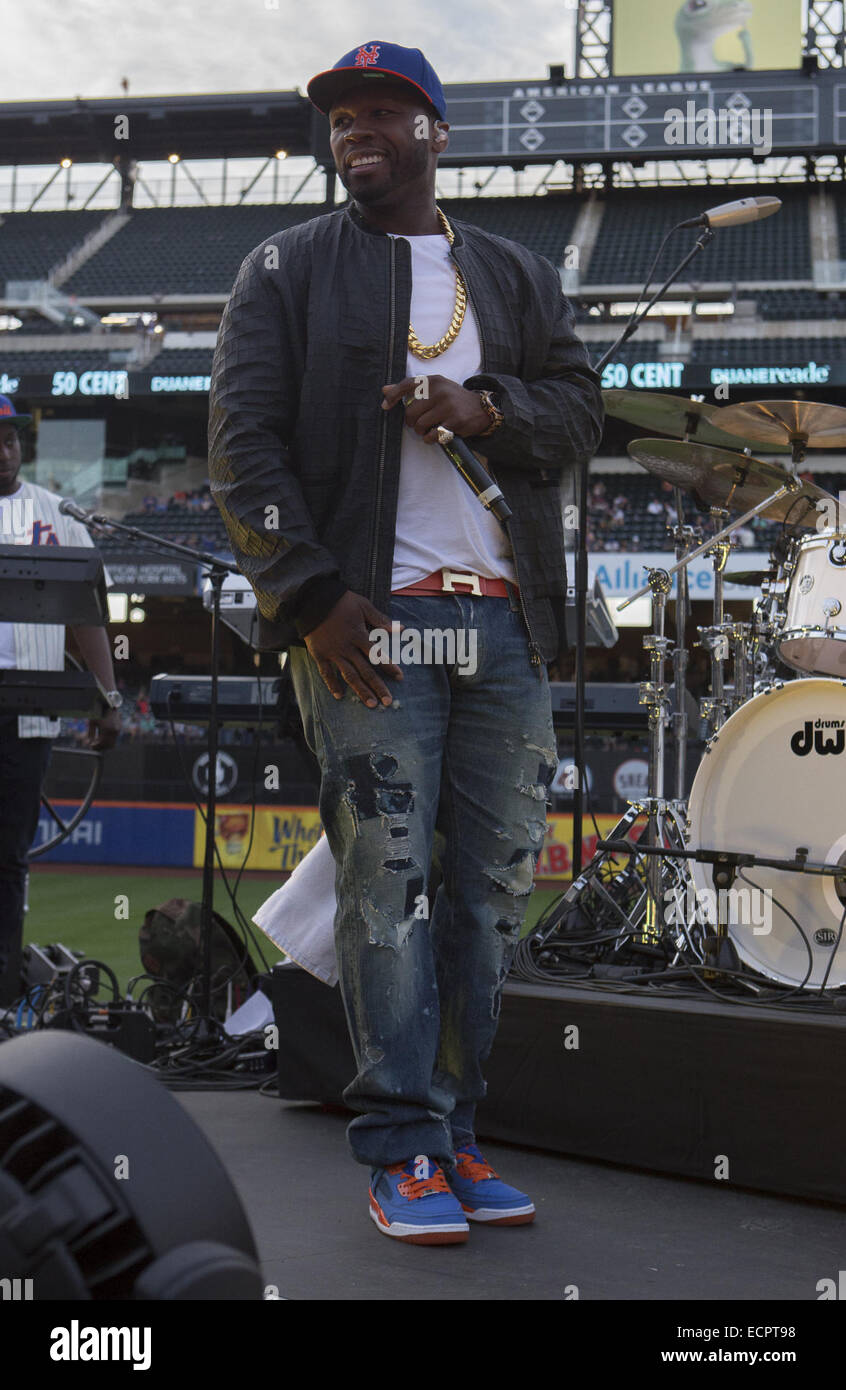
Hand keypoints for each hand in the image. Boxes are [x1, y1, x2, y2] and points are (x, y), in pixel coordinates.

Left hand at [84, 708, 120, 750]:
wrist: (109, 706)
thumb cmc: (99, 714)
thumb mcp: (92, 722)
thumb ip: (91, 733)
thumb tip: (89, 743)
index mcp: (106, 729)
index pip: (101, 742)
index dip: (96, 746)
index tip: (90, 746)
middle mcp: (113, 731)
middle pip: (107, 745)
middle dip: (100, 748)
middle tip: (93, 747)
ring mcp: (117, 731)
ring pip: (111, 744)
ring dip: (104, 746)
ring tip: (97, 745)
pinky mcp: (118, 731)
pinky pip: (113, 741)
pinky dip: (108, 743)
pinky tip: (102, 741)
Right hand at [305, 591, 403, 708]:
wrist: (312, 600)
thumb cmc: (341, 602)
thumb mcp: (363, 606)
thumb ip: (381, 620)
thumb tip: (401, 628)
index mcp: (359, 635)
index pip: (377, 655)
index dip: (389, 666)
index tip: (400, 677)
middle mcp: (347, 648)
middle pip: (365, 671)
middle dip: (378, 687)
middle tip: (388, 702)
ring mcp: (333, 653)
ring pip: (349, 676)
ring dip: (360, 691)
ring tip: (370, 704)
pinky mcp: (319, 655)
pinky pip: (326, 673)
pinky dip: (332, 685)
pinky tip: (340, 696)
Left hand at [381, 375, 490, 443]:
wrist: (482, 408)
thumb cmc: (453, 399)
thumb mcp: (435, 389)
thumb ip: (411, 389)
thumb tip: (384, 390)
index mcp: (433, 381)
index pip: (407, 384)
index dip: (393, 396)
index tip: (385, 406)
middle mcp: (440, 391)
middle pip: (411, 412)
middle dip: (411, 422)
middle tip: (419, 424)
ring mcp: (448, 406)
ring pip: (420, 425)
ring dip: (421, 432)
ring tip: (429, 429)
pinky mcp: (455, 421)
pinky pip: (432, 435)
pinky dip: (431, 439)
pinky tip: (437, 435)